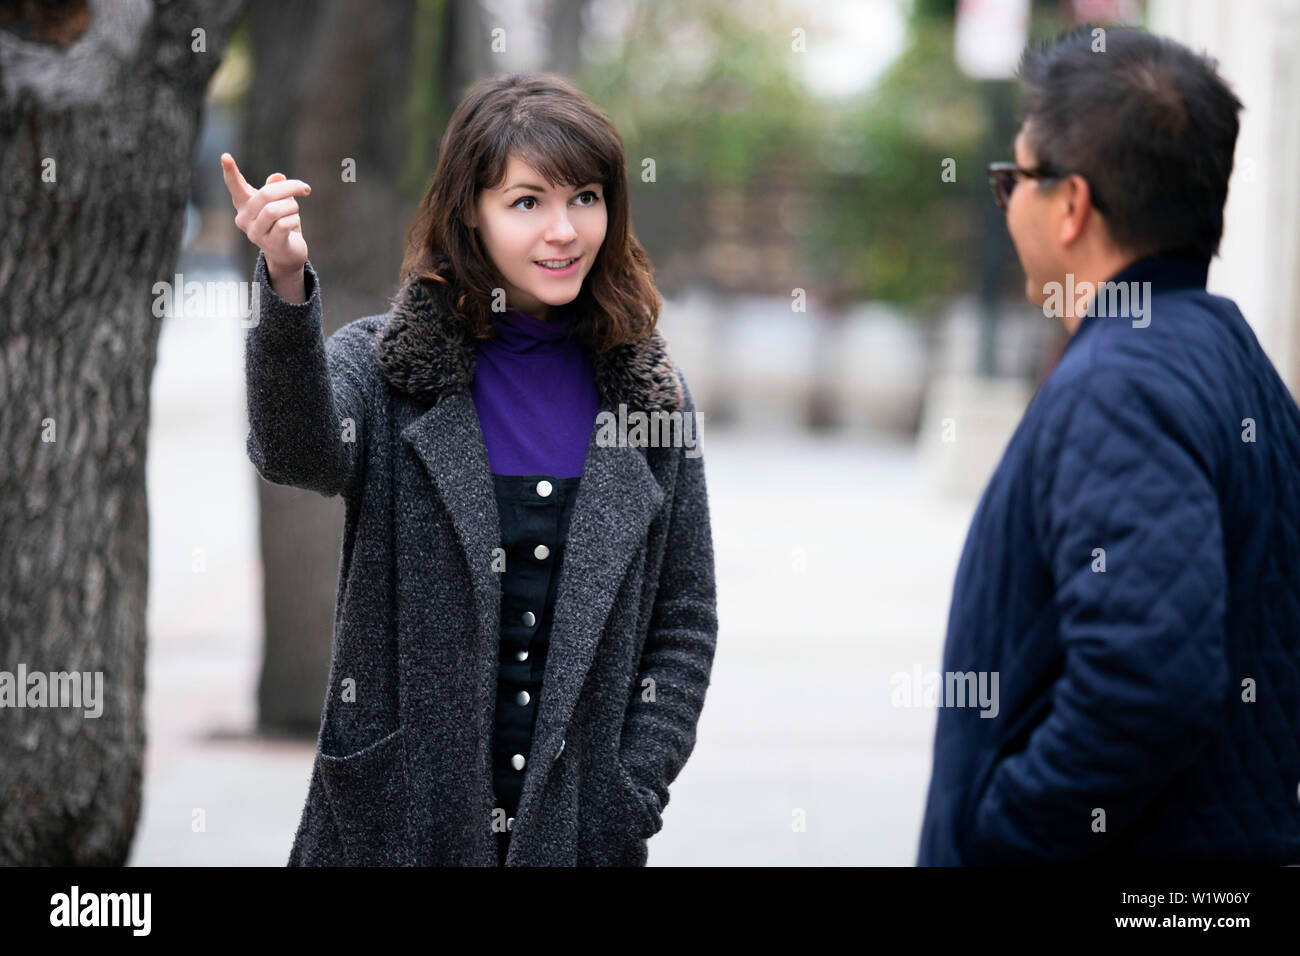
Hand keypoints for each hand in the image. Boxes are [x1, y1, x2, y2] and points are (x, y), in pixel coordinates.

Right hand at [221, 152, 310, 279]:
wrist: (286, 254)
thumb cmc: (281, 223)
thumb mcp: (279, 202)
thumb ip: (275, 188)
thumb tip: (278, 177)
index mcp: (244, 205)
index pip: (235, 186)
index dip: (230, 171)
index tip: (225, 156)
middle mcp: (244, 219)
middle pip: (266, 195)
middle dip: (289, 188)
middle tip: (305, 188)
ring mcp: (255, 234)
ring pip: (275, 210)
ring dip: (292, 206)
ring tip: (295, 211)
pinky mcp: (270, 244)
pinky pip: (284, 225)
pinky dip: (294, 220)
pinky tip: (294, 224)